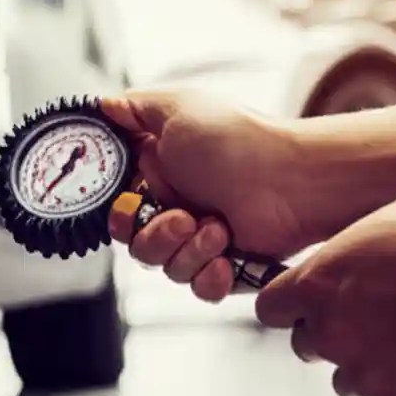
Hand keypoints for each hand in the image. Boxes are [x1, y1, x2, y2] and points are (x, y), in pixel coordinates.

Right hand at [102, 90, 320, 301]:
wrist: (293, 178)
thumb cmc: (237, 138)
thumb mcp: (178, 107)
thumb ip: (133, 108)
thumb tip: (102, 106)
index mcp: (160, 174)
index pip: (119, 210)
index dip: (119, 216)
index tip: (133, 206)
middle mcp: (176, 208)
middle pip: (136, 245)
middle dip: (155, 237)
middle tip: (184, 218)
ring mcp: (201, 239)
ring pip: (166, 268)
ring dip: (187, 252)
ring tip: (218, 230)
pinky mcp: (226, 265)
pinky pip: (199, 288)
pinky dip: (209, 276)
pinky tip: (225, 258)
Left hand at [255, 191, 395, 395]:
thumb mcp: (391, 217)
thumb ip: (348, 251)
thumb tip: (338, 262)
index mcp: (320, 283)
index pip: (271, 309)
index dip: (290, 308)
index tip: (301, 309)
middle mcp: (334, 332)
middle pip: (307, 346)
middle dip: (334, 333)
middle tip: (378, 319)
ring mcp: (368, 375)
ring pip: (348, 381)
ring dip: (372, 364)